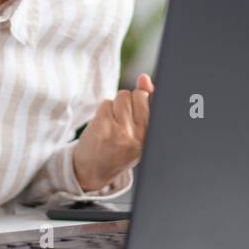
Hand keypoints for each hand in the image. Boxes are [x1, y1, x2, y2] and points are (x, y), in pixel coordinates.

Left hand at [72, 73, 153, 191]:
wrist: (93, 171)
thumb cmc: (119, 149)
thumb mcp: (139, 134)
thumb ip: (146, 104)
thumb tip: (144, 78)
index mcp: (150, 138)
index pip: (155, 103)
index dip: (146, 100)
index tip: (138, 110)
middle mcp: (138, 136)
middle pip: (138, 95)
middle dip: (130, 102)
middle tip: (124, 121)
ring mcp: (120, 131)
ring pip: (122, 96)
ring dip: (116, 105)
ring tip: (114, 123)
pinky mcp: (102, 126)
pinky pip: (107, 102)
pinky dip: (104, 110)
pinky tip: (103, 125)